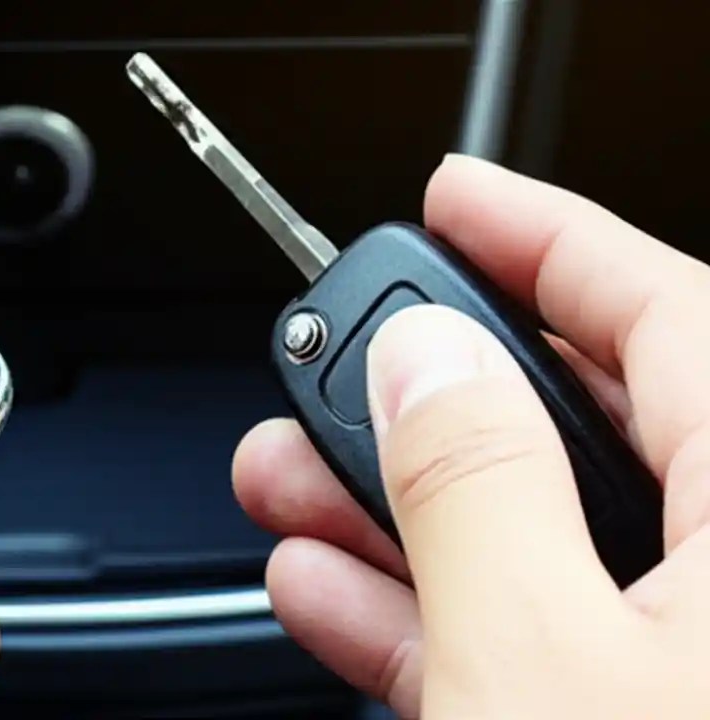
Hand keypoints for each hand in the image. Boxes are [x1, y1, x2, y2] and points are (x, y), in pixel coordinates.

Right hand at [233, 154, 709, 717]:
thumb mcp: (543, 657)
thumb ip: (477, 487)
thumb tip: (420, 365)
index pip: (665, 314)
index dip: (545, 238)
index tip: (450, 201)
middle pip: (574, 425)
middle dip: (423, 393)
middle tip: (335, 365)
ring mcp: (678, 658)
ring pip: (525, 536)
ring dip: (387, 507)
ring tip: (285, 481)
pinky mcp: (612, 716)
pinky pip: (511, 636)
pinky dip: (410, 610)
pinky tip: (325, 585)